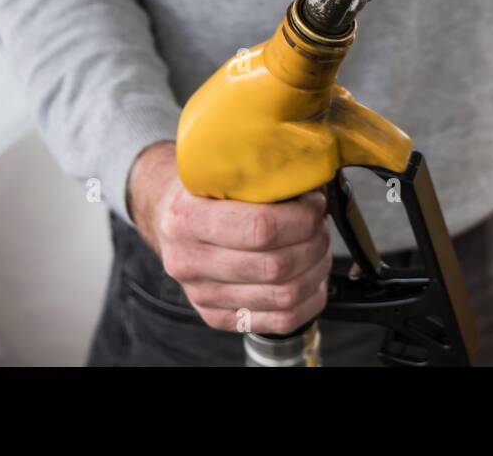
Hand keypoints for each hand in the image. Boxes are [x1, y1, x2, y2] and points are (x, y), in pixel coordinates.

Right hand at [127, 142, 330, 333]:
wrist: (172, 223)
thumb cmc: (204, 193)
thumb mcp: (219, 171)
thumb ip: (260, 177)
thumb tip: (314, 182)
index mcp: (187, 219)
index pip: (261, 228)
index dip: (301, 219)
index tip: (314, 205)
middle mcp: (188, 262)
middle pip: (276, 266)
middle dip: (313, 244)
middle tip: (320, 227)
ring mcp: (201, 295)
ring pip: (283, 296)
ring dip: (315, 271)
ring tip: (318, 249)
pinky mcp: (217, 317)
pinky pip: (279, 321)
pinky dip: (309, 301)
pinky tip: (313, 279)